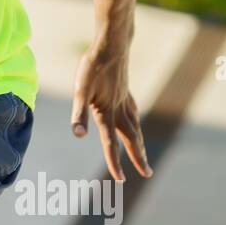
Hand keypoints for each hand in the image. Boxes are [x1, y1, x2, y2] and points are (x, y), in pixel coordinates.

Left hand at [70, 42, 150, 181]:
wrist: (112, 44)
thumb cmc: (92, 66)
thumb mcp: (80, 89)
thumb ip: (78, 113)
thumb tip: (78, 135)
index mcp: (107, 112)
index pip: (111, 143)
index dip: (115, 162)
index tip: (120, 180)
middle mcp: (120, 109)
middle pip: (131, 139)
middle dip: (138, 158)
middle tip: (147, 174)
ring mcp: (125, 100)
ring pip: (135, 127)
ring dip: (139, 143)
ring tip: (143, 156)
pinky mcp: (126, 90)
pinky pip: (133, 112)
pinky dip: (135, 122)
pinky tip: (135, 122)